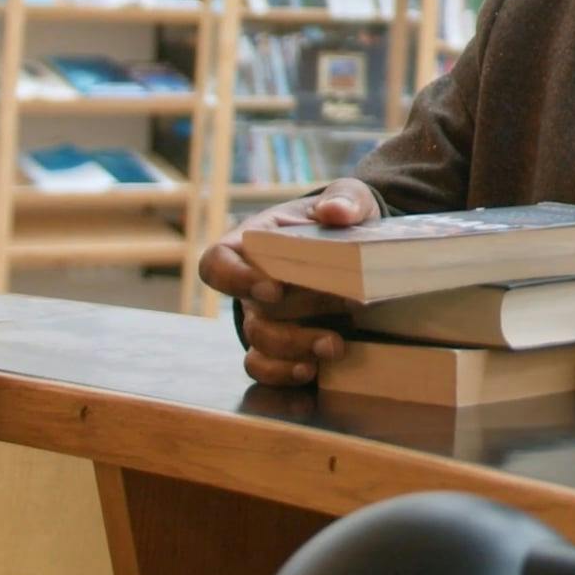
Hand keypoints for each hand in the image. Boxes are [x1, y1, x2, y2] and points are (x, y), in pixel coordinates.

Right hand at [198, 177, 378, 385]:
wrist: (358, 252)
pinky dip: (283, 374)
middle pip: (251, 309)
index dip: (235, 279)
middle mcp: (250, 284)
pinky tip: (313, 371)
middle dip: (295, 314)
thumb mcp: (349, 200)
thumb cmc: (339, 222)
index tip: (273, 288)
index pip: (217, 263)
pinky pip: (264, 368)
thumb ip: (344, 200)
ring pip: (260, 342)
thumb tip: (335, 211)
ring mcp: (262, 317)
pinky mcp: (280, 345)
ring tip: (335, 346)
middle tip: (342, 308)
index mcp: (253, 243)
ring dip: (296, 348)